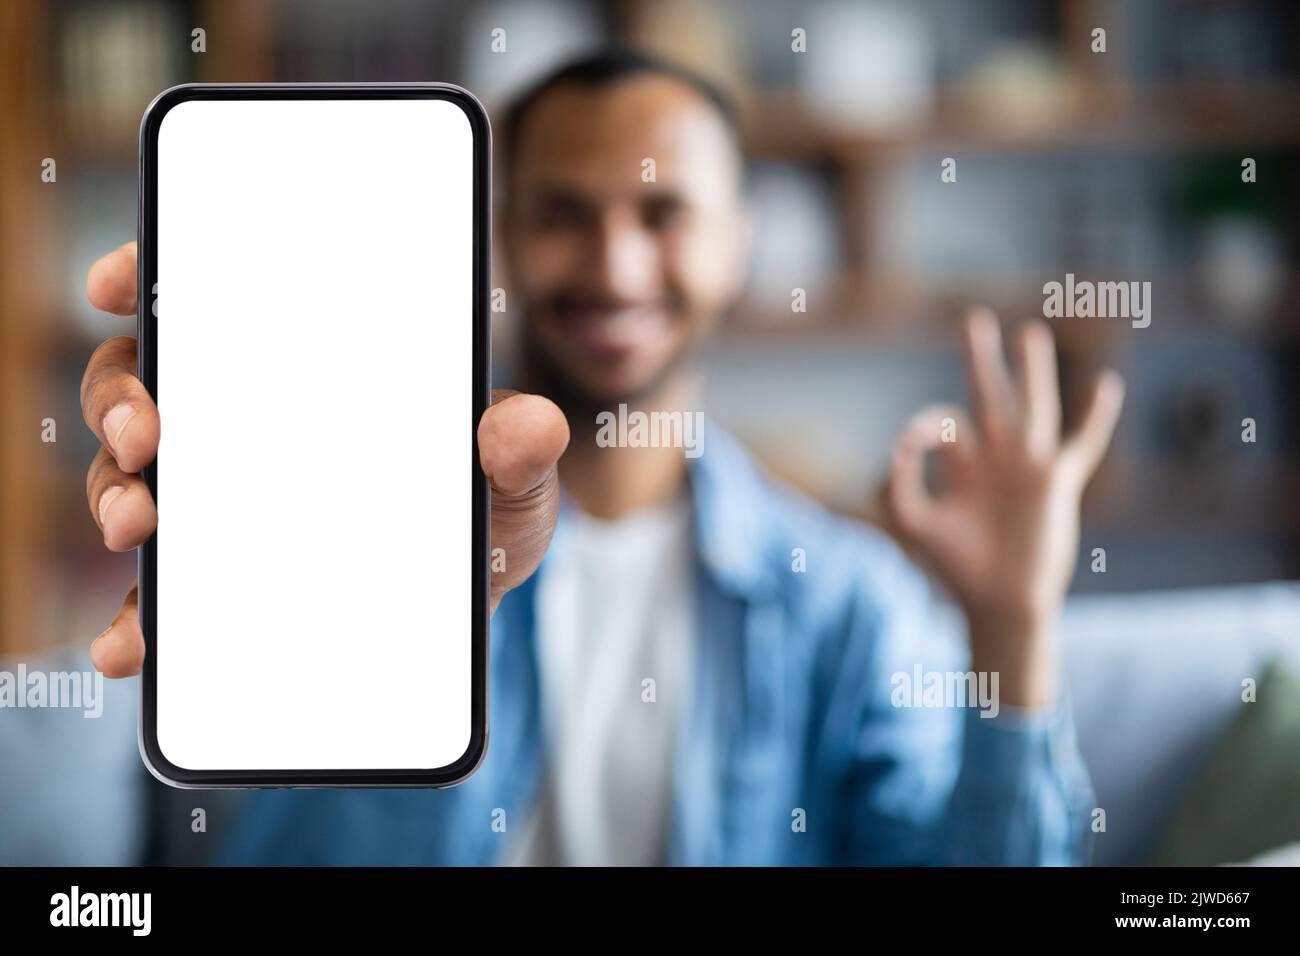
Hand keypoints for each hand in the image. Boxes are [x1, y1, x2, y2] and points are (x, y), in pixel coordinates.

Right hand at [81, 241, 567, 677]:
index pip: (210, 306)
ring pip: (131, 482)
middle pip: (142, 387)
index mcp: (304, 375)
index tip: (113, 282)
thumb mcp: (513, 479)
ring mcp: (219, 509)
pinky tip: (129, 644)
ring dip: (114, 497)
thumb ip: (523, 450)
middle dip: (121, 401)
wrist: (474, 606)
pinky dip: (131, 619)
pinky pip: (156, 599)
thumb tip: (527, 426)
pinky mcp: (216, 591)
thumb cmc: (482, 514)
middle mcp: (242, 430)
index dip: (149, 275)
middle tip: (144, 435)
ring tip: (139, 525)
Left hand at [882, 307, 1123, 707]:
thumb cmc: (954, 566)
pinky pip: (1082, 443)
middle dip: (980, 359)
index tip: (912, 445)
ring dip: (1032, 370)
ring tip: (1028, 331)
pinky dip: (1095, 417)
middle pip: (988, 395)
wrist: (998, 602)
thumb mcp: (912, 522)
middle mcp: (995, 458)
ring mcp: (1028, 466)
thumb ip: (895, 484)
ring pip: (1032, 406)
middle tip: (971, 319)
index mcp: (961, 465)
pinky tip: (1104, 384)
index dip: (925, 427)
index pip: (944, 424)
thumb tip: (901, 443)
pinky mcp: (1057, 482)